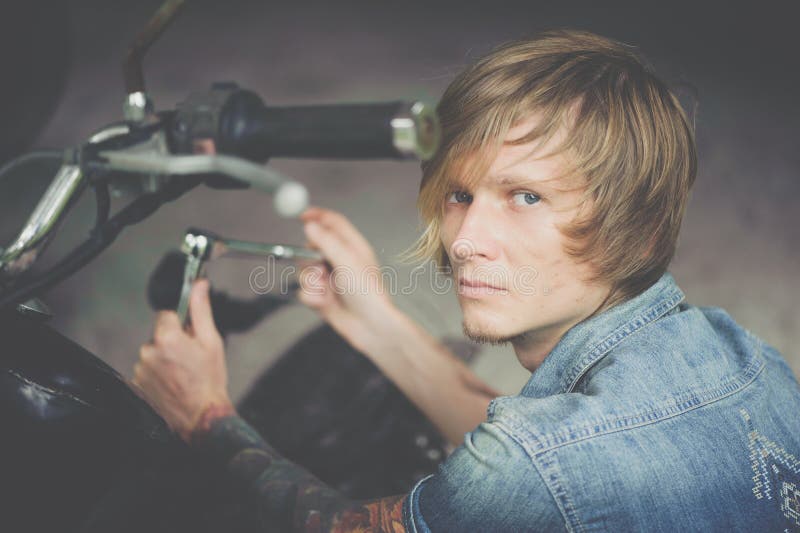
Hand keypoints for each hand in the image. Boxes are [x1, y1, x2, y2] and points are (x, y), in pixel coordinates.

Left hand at [133, 279, 233, 441]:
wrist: (201, 417)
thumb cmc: (209, 380)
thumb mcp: (212, 341)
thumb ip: (201, 309)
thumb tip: (199, 284)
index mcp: (166, 337)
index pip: (166, 315)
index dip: (181, 325)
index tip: (190, 338)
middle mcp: (148, 351)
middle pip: (159, 334)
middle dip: (173, 342)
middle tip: (190, 360)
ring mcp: (140, 369)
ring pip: (153, 352)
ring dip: (164, 359)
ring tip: (182, 375)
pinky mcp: (136, 383)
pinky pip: (147, 369)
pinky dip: (158, 374)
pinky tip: (172, 384)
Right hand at [298, 206, 397, 352]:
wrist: (371, 327)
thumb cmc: (369, 294)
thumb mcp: (348, 261)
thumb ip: (327, 241)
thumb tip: (310, 225)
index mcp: (352, 247)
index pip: (332, 223)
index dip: (317, 216)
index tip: (302, 216)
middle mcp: (340, 261)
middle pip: (311, 248)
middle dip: (310, 259)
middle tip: (320, 268)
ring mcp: (330, 279)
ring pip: (304, 271)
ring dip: (312, 282)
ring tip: (326, 291)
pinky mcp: (322, 297)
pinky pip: (304, 291)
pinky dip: (312, 297)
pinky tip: (326, 304)